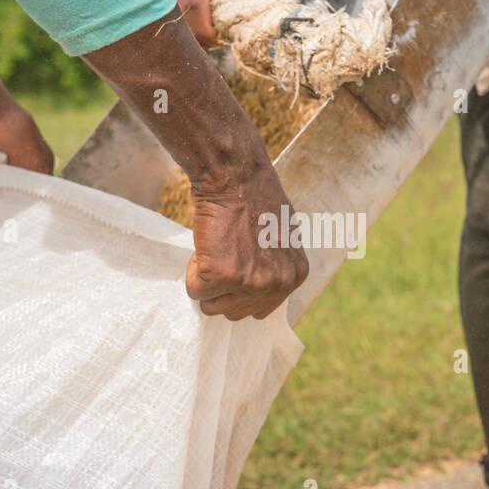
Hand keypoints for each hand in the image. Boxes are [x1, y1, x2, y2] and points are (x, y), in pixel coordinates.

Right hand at [162, 0, 274, 47]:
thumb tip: (242, 19)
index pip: (196, 4)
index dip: (203, 29)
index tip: (218, 40)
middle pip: (178, 10)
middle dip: (194, 33)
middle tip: (212, 42)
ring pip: (167, 7)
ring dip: (184, 25)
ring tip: (203, 32)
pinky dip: (175, 13)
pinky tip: (192, 19)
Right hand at [187, 164, 308, 320]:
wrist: (234, 175)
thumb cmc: (253, 198)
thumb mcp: (281, 236)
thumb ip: (274, 266)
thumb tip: (258, 288)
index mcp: (295, 276)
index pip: (259, 308)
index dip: (239, 286)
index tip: (237, 259)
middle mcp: (278, 284)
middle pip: (235, 312)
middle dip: (221, 288)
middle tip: (223, 251)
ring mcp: (251, 283)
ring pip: (212, 306)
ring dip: (206, 281)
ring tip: (217, 247)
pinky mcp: (223, 277)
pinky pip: (195, 291)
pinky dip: (192, 270)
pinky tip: (207, 243)